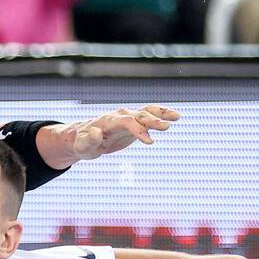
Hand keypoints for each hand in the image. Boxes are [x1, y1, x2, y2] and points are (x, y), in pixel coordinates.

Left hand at [54, 105, 180, 163]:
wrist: (83, 138)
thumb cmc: (81, 143)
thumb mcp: (82, 146)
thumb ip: (88, 140)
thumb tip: (96, 132)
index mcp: (109, 121)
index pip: (126, 122)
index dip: (138, 130)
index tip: (150, 142)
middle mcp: (120, 116)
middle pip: (139, 115)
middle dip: (153, 121)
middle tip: (167, 128)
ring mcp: (128, 118)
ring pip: (146, 112)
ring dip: (161, 114)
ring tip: (178, 117)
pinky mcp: (133, 123)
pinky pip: (148, 116)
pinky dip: (161, 115)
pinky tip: (175, 118)